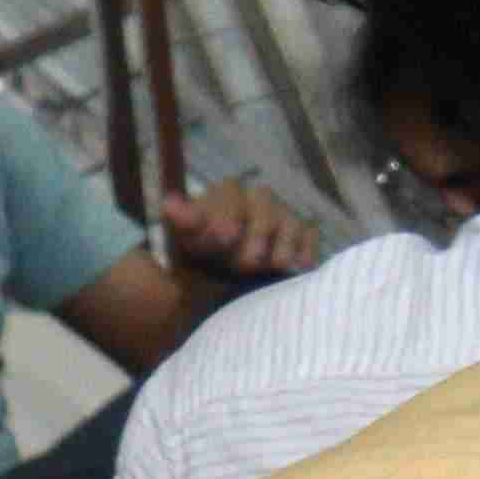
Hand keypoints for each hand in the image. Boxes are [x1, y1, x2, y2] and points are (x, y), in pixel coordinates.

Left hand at [159, 177, 320, 280]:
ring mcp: (281, 215)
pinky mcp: (302, 234)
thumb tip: (170, 204)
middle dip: (256, 234)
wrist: (223, 285)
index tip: (225, 238)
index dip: (228, 213)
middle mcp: (253, 199)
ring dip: (282, 244)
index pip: (228, 192)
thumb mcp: (184, 243)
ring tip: (274, 267)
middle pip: (263, 202)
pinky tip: (297, 268)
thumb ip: (183, 224)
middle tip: (246, 263)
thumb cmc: (200, 259)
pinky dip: (305, 251)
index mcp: (221, 196)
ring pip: (288, 218)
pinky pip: (309, 235)